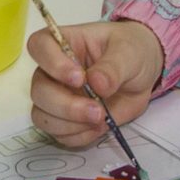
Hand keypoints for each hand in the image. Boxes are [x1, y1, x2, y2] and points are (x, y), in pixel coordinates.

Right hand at [27, 20, 163, 146]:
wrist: (141, 75)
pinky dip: (78, 136)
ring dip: (70, 125)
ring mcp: (57, 97)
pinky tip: (99, 127)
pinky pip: (59, 134)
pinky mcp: (66, 119)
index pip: (39, 46)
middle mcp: (52, 71)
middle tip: (98, 111)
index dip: (52, 64)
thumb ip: (113, 67)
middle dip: (66, 106)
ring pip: (42, 116)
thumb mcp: (128, 53)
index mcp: (64, 43)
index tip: (79, 78)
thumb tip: (97, 84)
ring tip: (101, 121)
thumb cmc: (130, 52)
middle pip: (38, 90)